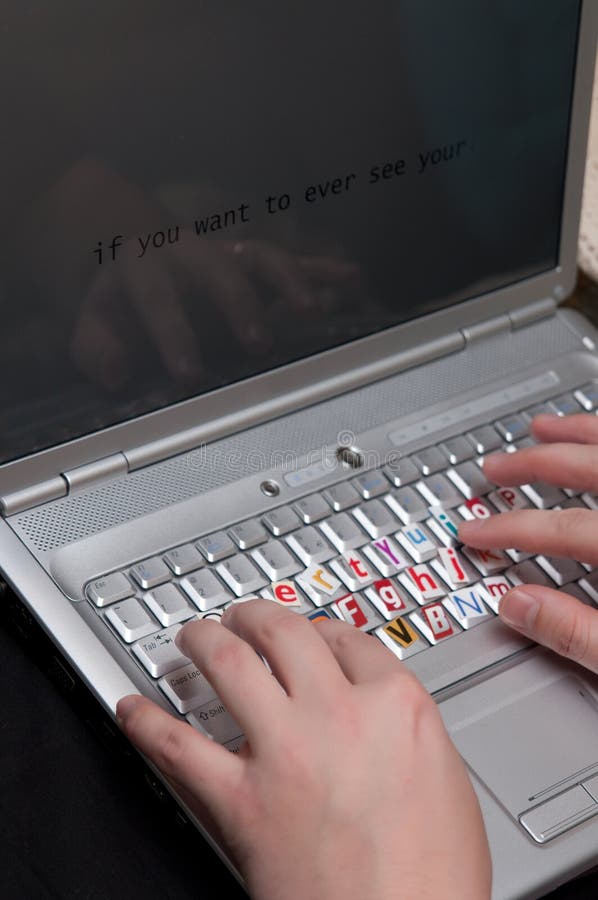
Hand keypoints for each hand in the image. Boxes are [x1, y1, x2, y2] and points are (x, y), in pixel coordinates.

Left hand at [117, 600, 490, 899]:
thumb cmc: (434, 880)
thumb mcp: (448, 783)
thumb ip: (410, 733)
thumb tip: (383, 716)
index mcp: (397, 707)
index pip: (348, 639)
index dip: (321, 628)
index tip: (311, 632)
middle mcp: (338, 715)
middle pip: (285, 632)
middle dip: (256, 615)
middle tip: (242, 617)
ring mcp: (285, 752)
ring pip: (230, 664)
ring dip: (204, 640)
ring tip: (194, 636)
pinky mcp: (241, 801)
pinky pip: (179, 746)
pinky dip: (148, 722)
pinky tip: (135, 708)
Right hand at [459, 413, 597, 670]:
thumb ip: (577, 634)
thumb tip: (516, 608)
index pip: (563, 529)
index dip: (510, 529)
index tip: (473, 532)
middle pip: (590, 470)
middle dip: (534, 465)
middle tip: (496, 467)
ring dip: (579, 434)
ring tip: (545, 427)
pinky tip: (594, 443)